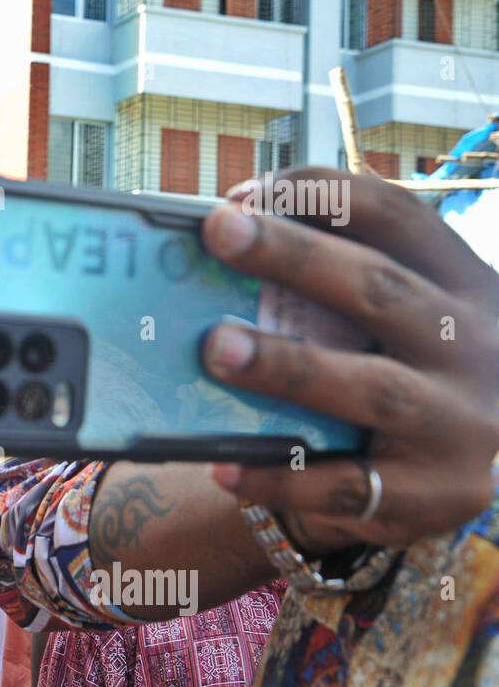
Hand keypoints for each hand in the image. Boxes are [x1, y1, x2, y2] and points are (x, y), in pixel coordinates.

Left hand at [201, 168, 497, 547]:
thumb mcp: (411, 318)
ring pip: (371, 388)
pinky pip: (349, 485)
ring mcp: (462, 421)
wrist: (489, 471)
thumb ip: (343, 286)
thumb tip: (226, 249)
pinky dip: (282, 478)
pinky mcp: (440, 493)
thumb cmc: (417, 372)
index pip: (396, 217)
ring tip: (215, 348)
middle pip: (378, 287)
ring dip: (288, 364)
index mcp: (462, 283)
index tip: (245, 193)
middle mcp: (474, 343)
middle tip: (218, 232)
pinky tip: (224, 468)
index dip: (322, 194)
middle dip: (293, 255)